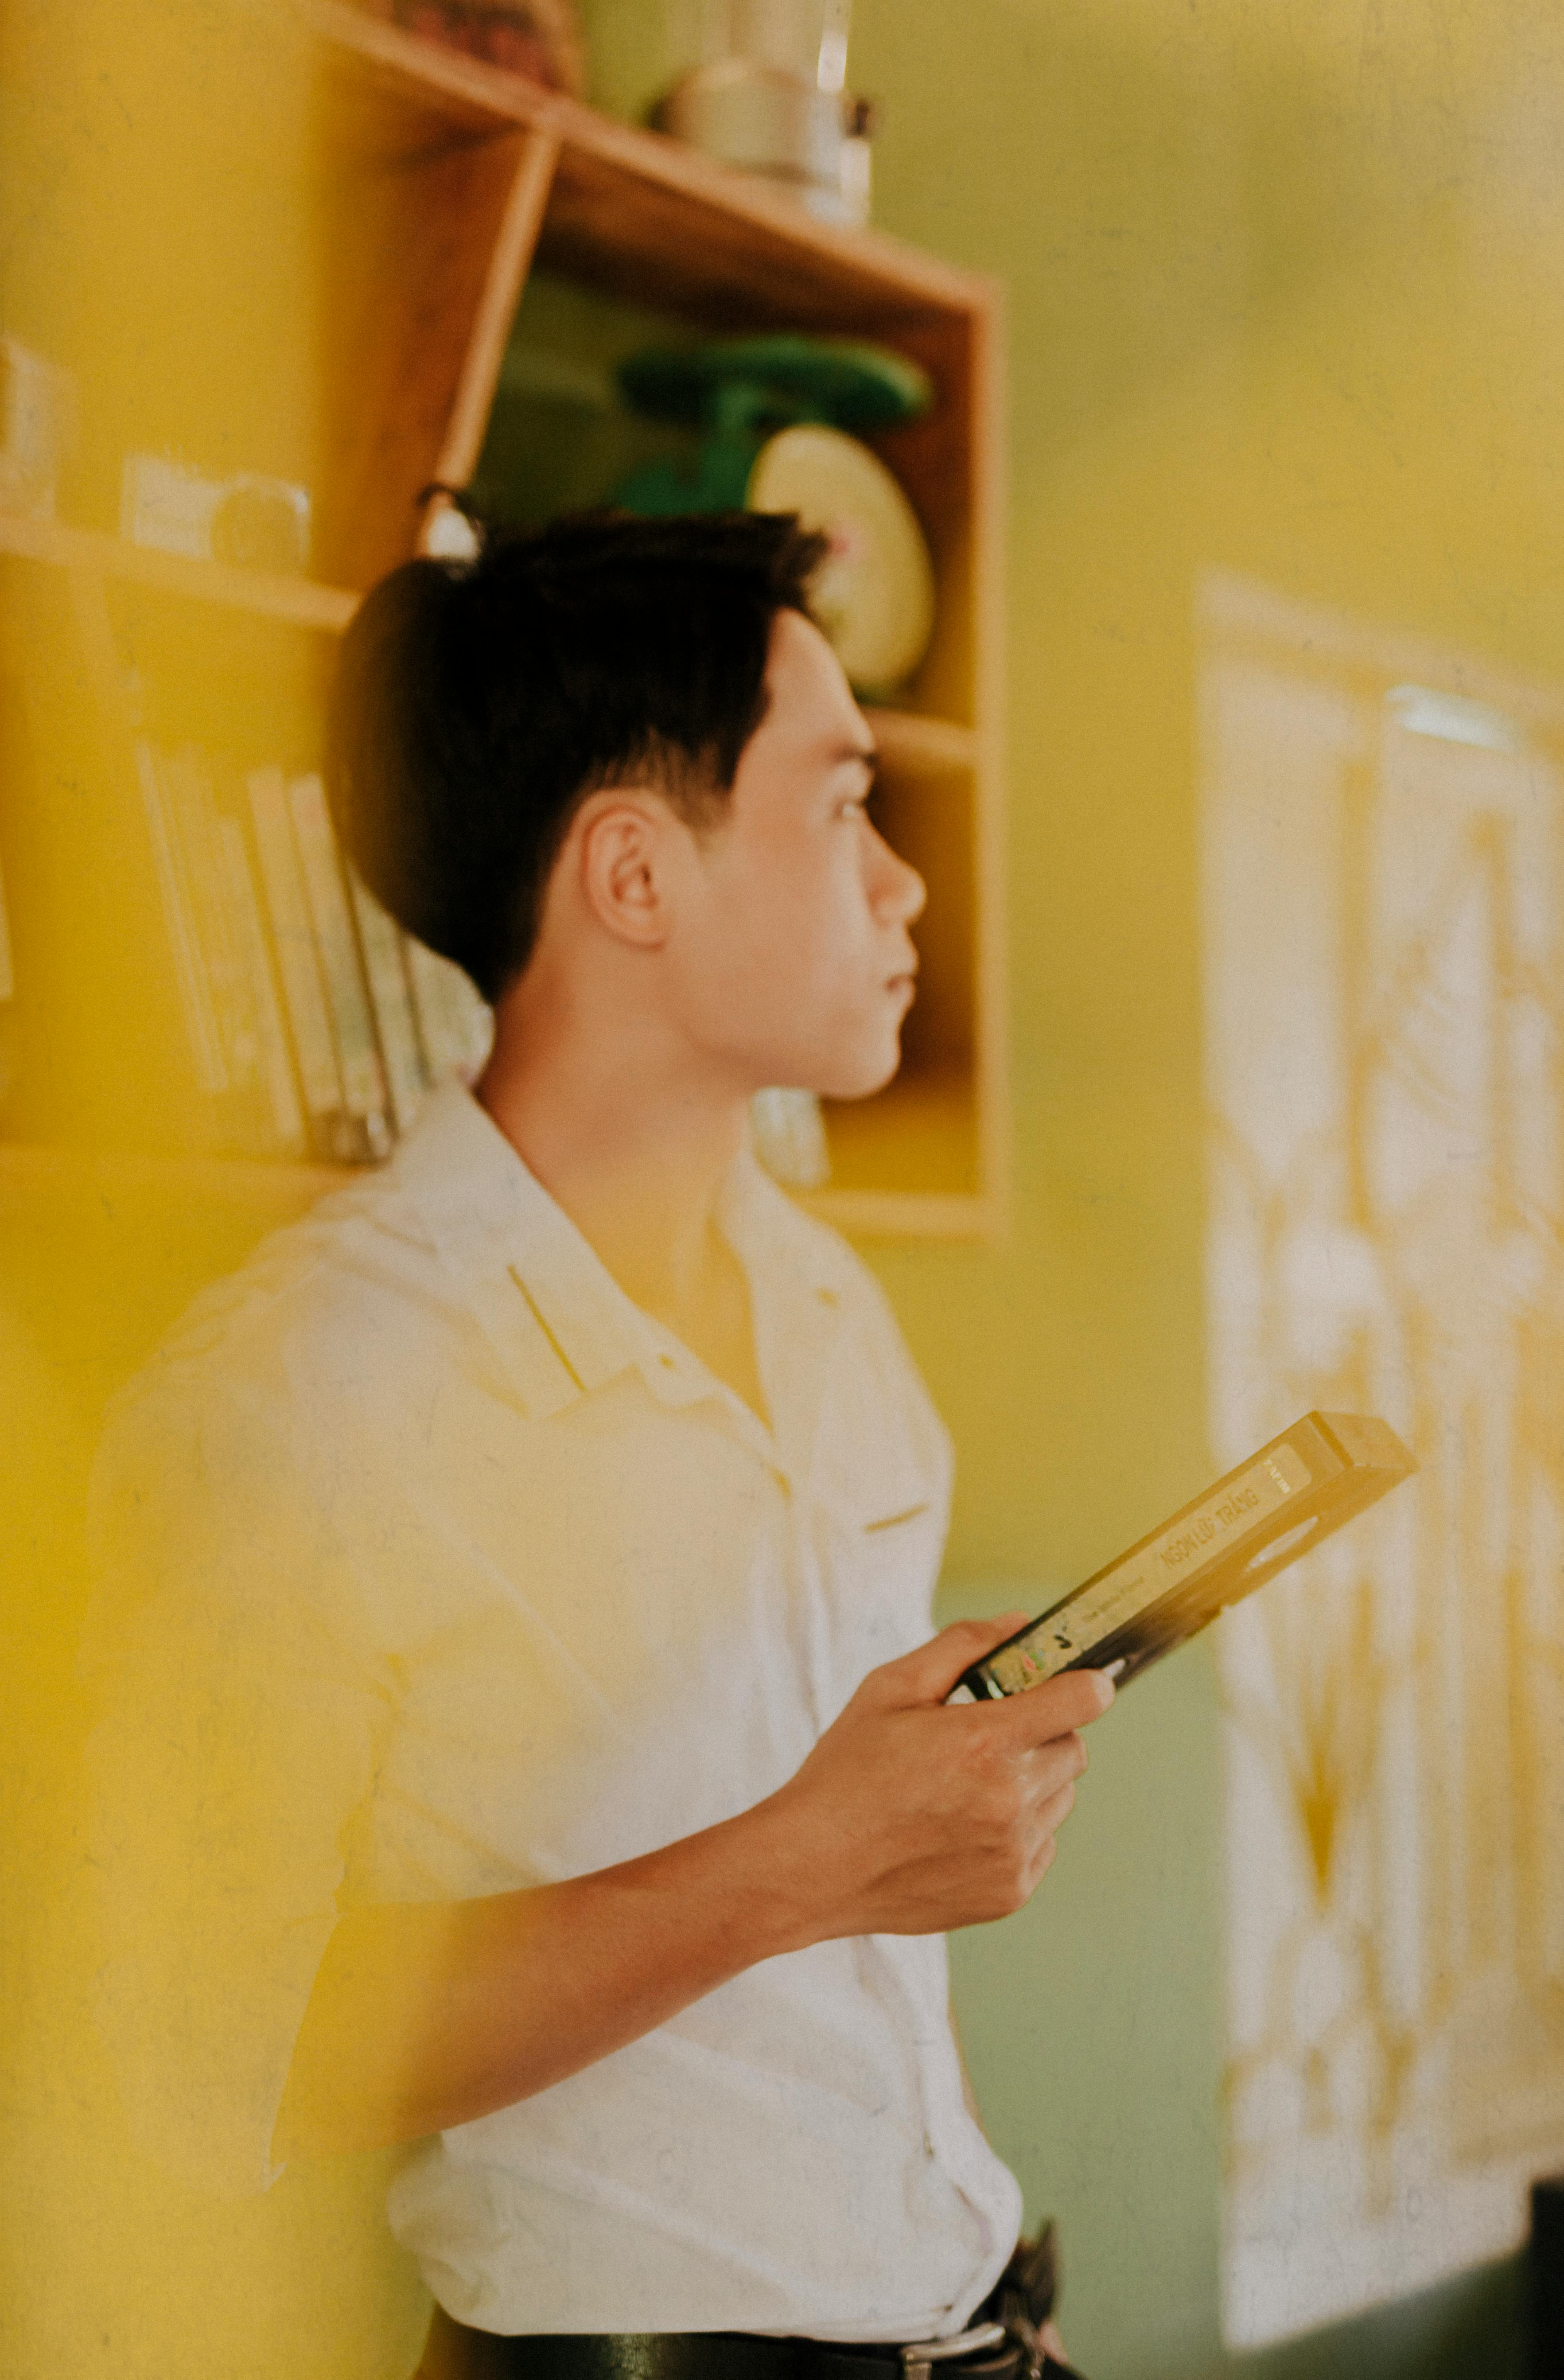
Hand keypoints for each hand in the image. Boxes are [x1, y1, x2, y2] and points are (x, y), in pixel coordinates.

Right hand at [762, 1616, 1114, 1945]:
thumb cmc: (846, 1772)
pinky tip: (965, 1826)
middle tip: (992, 1737)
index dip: (1086, 1684)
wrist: (811, 1866)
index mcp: (984, 1741)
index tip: (1078, 1683)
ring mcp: (1012, 1853)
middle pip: (1074, 1749)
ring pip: (1060, 1798)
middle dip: (1044, 1734)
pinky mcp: (1008, 1894)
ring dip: (1032, 1783)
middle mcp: (1009, 1800)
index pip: (1082, 1701)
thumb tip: (1017, 1624)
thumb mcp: (891, 1689)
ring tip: (970, 1786)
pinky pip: (1042, 1845)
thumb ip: (961, 1646)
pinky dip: (1017, 1831)